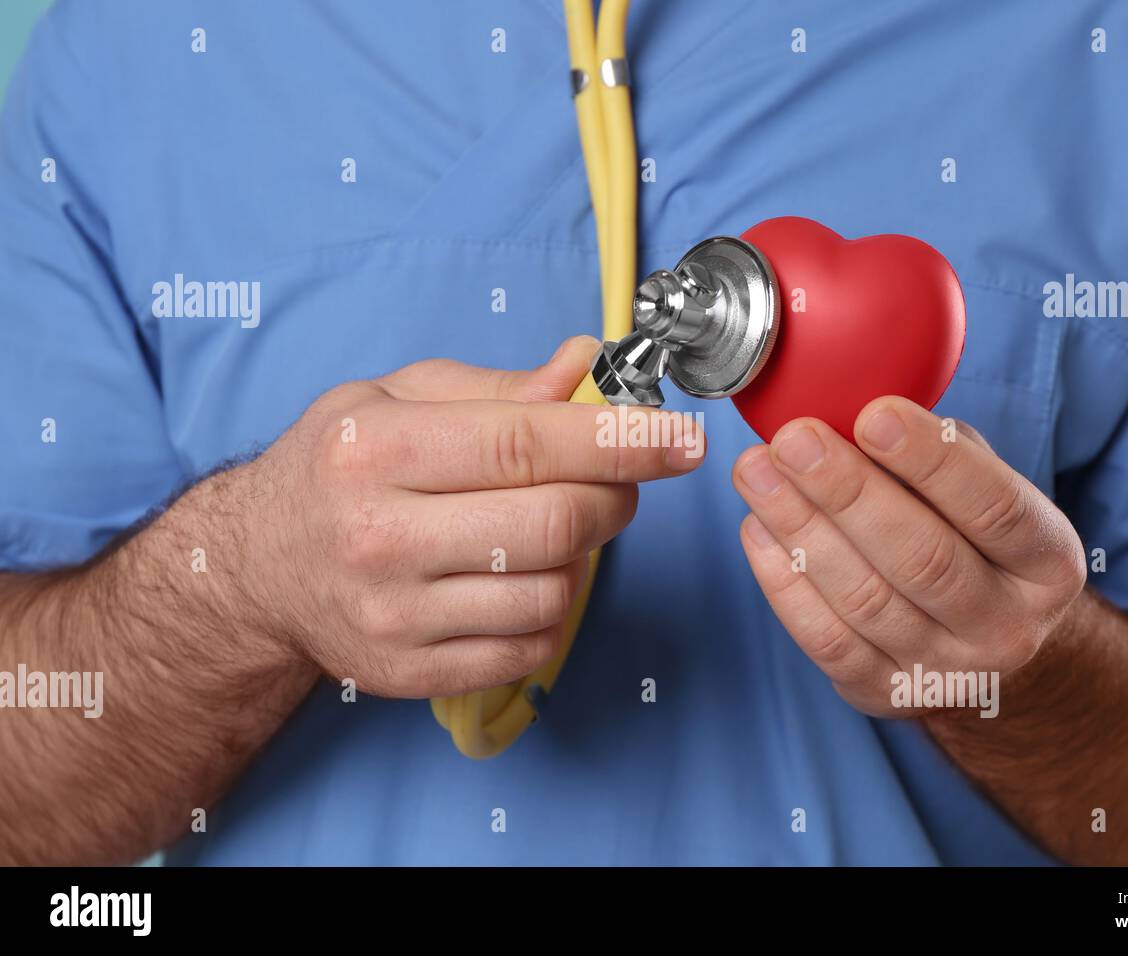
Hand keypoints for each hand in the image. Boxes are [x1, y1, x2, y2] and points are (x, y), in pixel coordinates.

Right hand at [227, 336, 703, 696]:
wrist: (257, 567)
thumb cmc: (338, 468)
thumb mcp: (395, 399)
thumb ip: (498, 388)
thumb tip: (586, 367)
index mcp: (376, 452)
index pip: (525, 444)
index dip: (621, 439)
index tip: (683, 437)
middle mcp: (379, 537)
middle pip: (553, 524)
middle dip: (614, 498)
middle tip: (618, 481)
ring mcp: (394, 616)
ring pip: (552, 593)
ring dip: (582, 557)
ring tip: (552, 527)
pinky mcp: (411, 672)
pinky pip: (530, 648)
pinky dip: (553, 609)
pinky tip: (524, 577)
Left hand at [732, 396, 1084, 716]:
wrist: (990, 655)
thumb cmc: (977, 546)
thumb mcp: (990, 495)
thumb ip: (944, 455)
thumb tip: (861, 408)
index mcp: (1047, 563)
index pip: (996, 508)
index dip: (933, 460)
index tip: (875, 414)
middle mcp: (1006, 626)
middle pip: (922, 558)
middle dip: (848, 492)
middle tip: (794, 440)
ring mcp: (945, 671)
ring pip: (864, 598)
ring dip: (800, 527)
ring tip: (757, 472)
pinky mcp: (885, 694)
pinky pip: (826, 638)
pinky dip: (784, 581)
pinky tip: (758, 529)